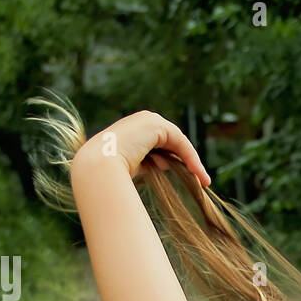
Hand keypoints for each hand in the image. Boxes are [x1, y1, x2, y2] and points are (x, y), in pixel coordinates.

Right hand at [74, 110, 211, 185]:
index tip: (189, 177)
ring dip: (192, 161)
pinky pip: (180, 142)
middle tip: (201, 179)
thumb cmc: (109, 172)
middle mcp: (141, 120)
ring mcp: (148, 120)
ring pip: (178, 142)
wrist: (98, 166)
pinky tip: (198, 173)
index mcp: (133, 129)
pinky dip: (191, 158)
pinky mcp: (156, 125)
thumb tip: (165, 164)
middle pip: (172, 142)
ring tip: (203, 180)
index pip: (161, 144)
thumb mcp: (133, 166)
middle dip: (187, 161)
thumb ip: (148, 163)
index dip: (175, 161)